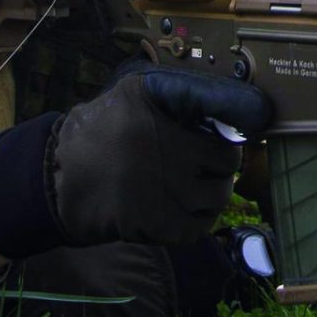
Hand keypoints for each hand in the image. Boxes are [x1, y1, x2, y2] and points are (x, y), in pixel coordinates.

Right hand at [0, 64, 273, 257]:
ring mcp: (165, 188)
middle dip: (223, 160)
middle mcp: (165, 144)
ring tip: (194, 184)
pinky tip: (183, 206)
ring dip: (214, 190)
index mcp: (157, 105)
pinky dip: (199, 217)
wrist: (57, 182)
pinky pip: (202, 224)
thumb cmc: (102, 134)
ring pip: (220, 193)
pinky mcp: (160, 223)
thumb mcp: (134, 92)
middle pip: (228, 158)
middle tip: (206, 160)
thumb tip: (240, 104)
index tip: (258, 115)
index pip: (221, 101)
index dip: (245, 108)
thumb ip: (181, 92)